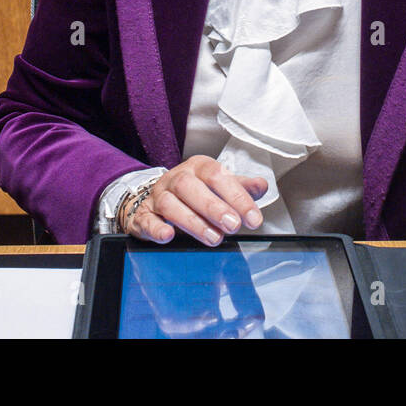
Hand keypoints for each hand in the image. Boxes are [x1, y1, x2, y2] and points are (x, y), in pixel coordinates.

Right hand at [119, 155, 266, 245]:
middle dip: (213, 207)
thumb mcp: (218, 186)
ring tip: (214, 238)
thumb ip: (240, 187)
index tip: (253, 218)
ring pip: (170, 204)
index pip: (217, 175)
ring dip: (193, 222)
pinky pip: (147, 220)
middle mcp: (176, 178)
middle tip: (233, 226)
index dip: (236, 196)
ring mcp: (157, 196)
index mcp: (197, 167)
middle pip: (190, 187)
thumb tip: (262, 186)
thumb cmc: (194, 193)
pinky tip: (168, 236)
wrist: (155, 199)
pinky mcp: (143, 215)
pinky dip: (156, 228)